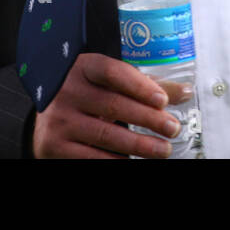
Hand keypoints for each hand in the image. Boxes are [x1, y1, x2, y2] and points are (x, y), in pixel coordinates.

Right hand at [31, 53, 193, 158]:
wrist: (46, 113)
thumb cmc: (86, 92)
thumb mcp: (110, 82)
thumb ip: (145, 85)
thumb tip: (184, 92)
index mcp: (82, 68)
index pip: (112, 72)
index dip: (139, 86)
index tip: (163, 101)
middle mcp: (67, 92)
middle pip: (113, 105)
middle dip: (148, 119)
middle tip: (172, 128)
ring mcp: (59, 120)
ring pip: (105, 134)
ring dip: (139, 145)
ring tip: (162, 149)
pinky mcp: (54, 146)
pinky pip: (91, 157)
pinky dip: (116, 161)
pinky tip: (134, 162)